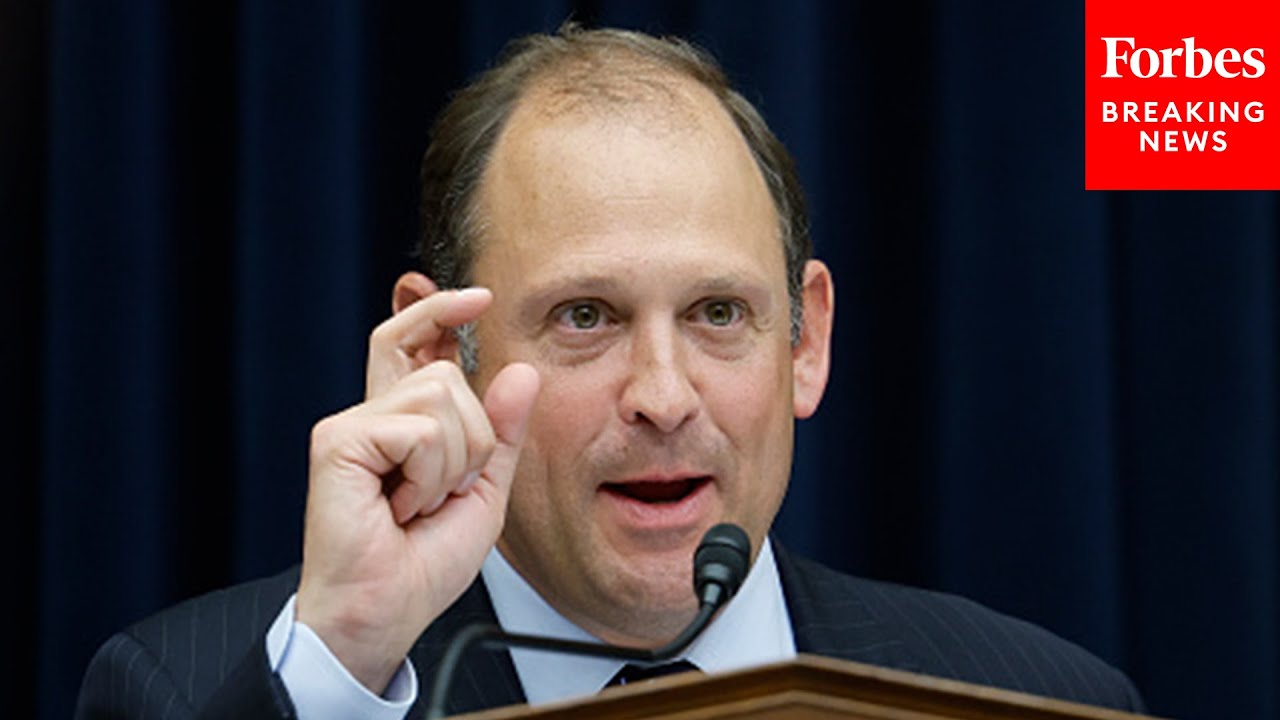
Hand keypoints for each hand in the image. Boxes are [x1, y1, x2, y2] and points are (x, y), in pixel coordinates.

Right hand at [295, 281, 539, 691]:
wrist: (385, 611)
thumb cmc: (422, 563)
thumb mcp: (484, 490)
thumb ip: (502, 432)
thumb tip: (520, 370)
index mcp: (401, 423)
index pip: (414, 343)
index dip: (440, 312)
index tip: (477, 298)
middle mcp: (372, 414)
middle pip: (445, 371)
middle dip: (473, 436)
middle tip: (444, 491)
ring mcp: (352, 424)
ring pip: (441, 394)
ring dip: (453, 462)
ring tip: (421, 503)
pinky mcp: (339, 440)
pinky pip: (420, 428)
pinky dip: (430, 474)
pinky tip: (403, 507)